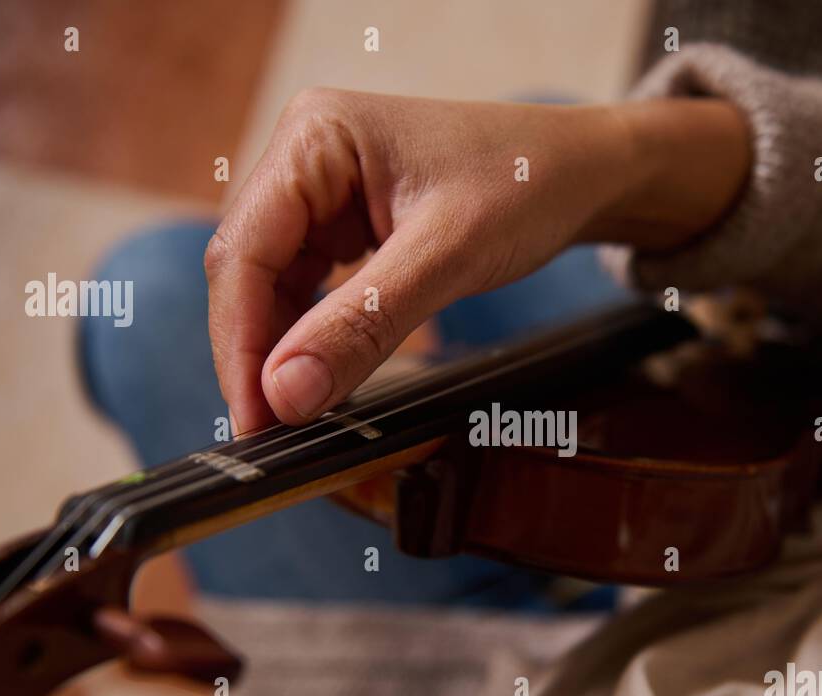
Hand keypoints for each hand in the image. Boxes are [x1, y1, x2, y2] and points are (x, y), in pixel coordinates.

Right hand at [205, 89, 749, 430]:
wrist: (582, 170)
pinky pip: (307, 285)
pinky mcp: (343, 220)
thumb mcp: (446, 257)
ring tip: (289, 414)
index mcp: (315, 136)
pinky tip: (317, 375)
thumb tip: (285, 395)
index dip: (239, 341)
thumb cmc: (527, 184)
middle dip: (253, 351)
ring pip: (272, 283)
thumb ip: (361, 325)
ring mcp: (321, 188)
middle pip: (247, 267)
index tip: (255, 417)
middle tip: (267, 432)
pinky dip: (309, 334)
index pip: (244, 249)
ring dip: (277, 349)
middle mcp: (305, 154)